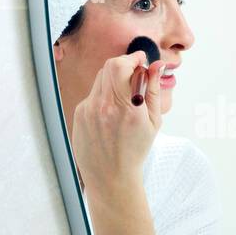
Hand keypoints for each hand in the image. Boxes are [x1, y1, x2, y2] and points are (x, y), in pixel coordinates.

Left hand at [71, 50, 166, 196]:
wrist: (111, 177)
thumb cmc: (135, 151)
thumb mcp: (153, 121)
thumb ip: (154, 90)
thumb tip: (156, 66)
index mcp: (127, 107)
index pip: (122, 65)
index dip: (133, 58)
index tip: (141, 61)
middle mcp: (104, 106)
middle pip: (109, 66)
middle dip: (124, 65)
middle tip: (135, 75)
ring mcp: (88, 110)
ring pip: (100, 79)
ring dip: (114, 80)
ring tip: (124, 99)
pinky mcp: (79, 115)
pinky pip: (92, 95)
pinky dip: (104, 96)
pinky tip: (111, 115)